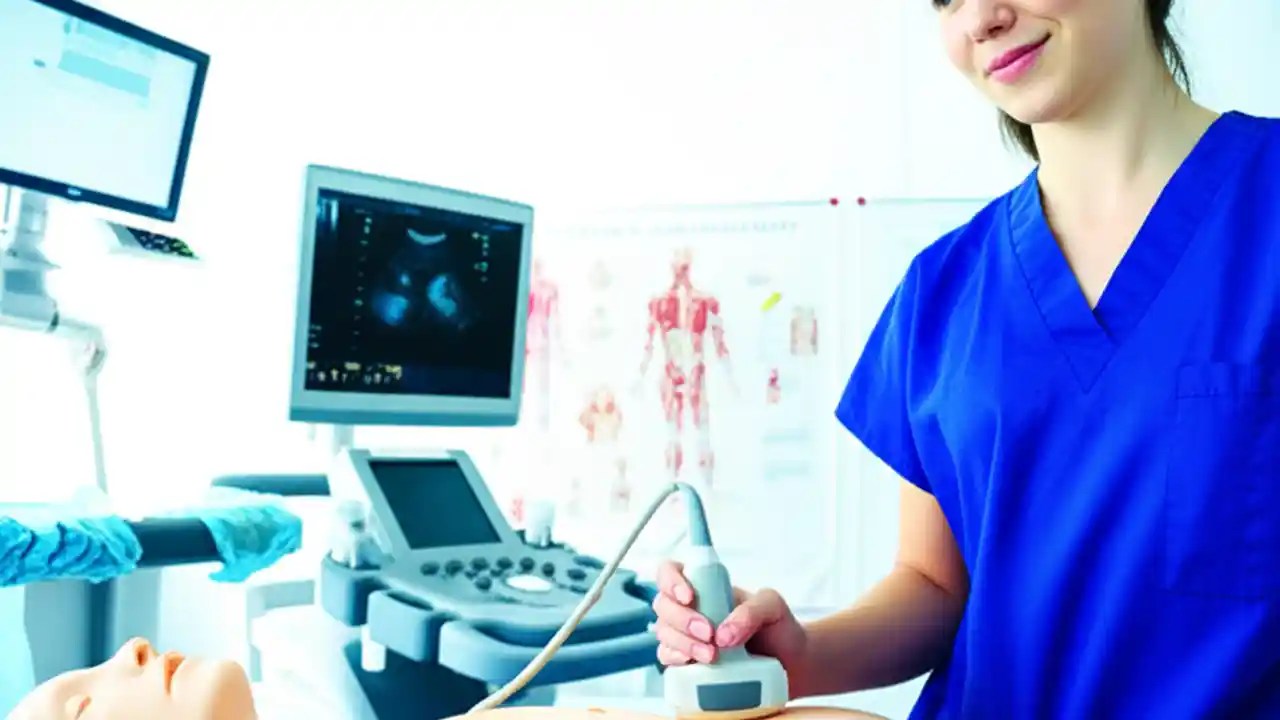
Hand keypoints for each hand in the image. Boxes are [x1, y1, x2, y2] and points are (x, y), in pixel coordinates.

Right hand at [651, 561, 807, 671]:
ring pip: (662, 632)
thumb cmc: (779, 628)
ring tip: (712, 656)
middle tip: (709, 634)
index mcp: (706, 586)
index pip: (671, 571)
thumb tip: (722, 634)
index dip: (671, 580)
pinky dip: (676, 660)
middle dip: (682, 620)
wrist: (790, 664)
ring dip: (682, 643)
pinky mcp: (687, 661)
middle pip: (663, 604)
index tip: (689, 597)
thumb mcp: (773, 607)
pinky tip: (695, 664)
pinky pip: (666, 657)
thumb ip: (751, 610)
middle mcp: (691, 608)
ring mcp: (686, 635)